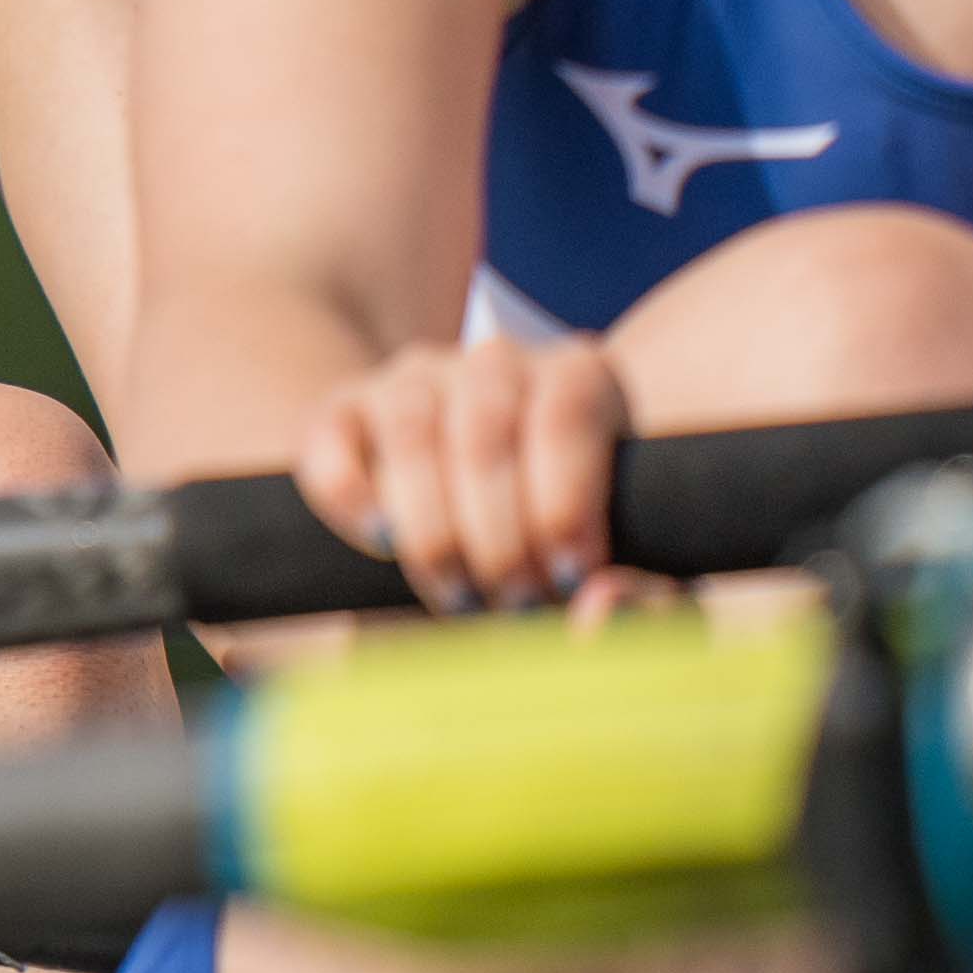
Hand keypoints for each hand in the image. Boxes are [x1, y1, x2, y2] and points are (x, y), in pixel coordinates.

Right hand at [284, 329, 634, 612]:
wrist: (467, 561)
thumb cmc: (558, 569)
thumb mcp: (616, 584)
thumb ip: (640, 602)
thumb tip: (603, 599)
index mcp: (580, 381)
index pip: (570, 408)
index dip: (564, 497)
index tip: (566, 579)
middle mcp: (495, 364)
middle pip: (489, 424)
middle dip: (500, 535)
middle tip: (511, 608)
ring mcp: (412, 382)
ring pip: (412, 430)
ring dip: (434, 530)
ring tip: (458, 596)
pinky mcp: (340, 413)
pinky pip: (332, 440)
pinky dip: (351, 497)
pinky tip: (382, 544)